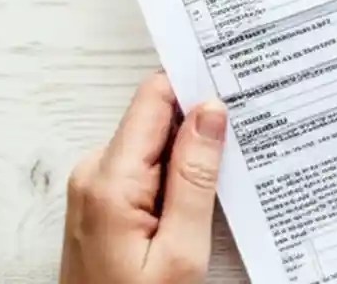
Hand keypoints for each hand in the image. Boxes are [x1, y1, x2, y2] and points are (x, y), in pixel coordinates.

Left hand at [60, 72, 228, 283]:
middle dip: (199, 128)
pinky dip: (175, 180)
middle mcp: (93, 176)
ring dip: (189, 159)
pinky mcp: (100, 207)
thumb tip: (210, 113)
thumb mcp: (181, 253)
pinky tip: (198, 206)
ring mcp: (93, 192)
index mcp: (109, 181)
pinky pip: (144, 173)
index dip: (196, 87)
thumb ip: (196, 178)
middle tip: (243, 145)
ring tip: (222, 187)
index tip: (234, 84)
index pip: (154, 99)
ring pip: (153, 148)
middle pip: (156, 121)